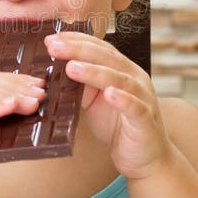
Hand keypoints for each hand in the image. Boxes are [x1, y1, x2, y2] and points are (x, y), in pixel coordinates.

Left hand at [44, 31, 172, 178]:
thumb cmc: (119, 126)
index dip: (76, 41)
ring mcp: (143, 98)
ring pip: (119, 80)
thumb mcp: (94, 102)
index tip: (51, 38)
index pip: (99, 48)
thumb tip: (53, 72)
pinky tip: (109, 94)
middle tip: (54, 46)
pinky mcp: (146, 121)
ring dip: (95, 72)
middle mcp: (135, 79)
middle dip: (79, 50)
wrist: (147, 158)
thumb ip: (80, 86)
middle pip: (107, 58)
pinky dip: (123, 99)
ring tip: (71, 68)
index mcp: (122, 70)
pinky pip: (135, 107)